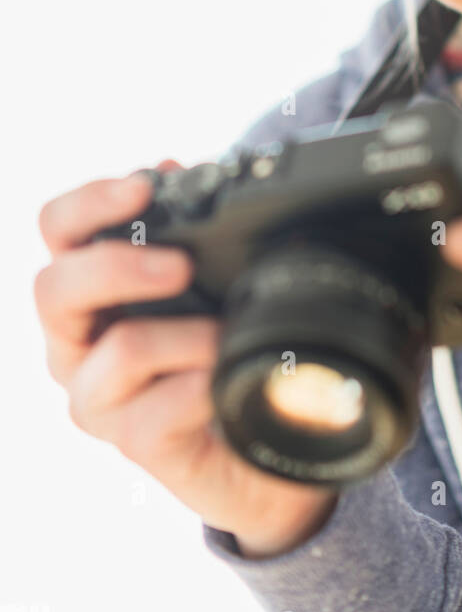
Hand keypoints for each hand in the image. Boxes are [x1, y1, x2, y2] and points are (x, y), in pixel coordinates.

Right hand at [35, 164, 336, 557]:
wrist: (258, 441)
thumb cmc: (223, 348)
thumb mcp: (212, 279)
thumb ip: (186, 228)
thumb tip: (173, 169)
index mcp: (90, 288)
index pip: (57, 229)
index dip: (91, 201)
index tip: (145, 186)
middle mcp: (78, 341)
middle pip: (53, 288)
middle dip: (119, 267)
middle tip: (182, 265)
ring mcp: (98, 396)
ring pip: (118, 350)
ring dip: (185, 335)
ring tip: (226, 334)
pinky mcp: (131, 442)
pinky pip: (156, 412)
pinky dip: (202, 389)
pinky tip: (225, 381)